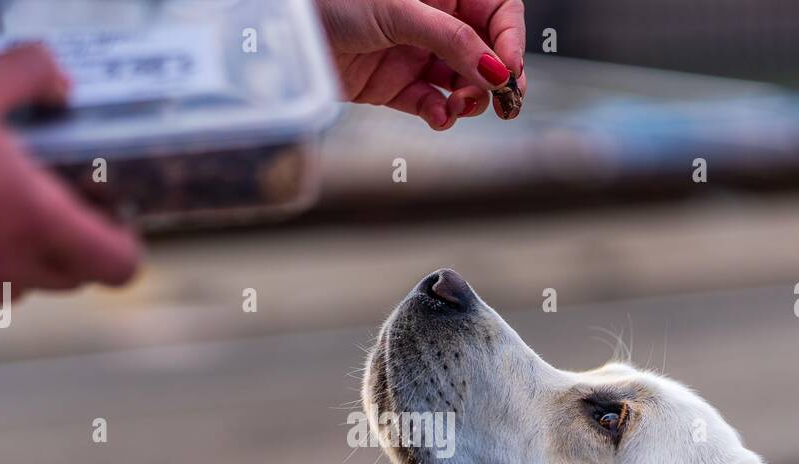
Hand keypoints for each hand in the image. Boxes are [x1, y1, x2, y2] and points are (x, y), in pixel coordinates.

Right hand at [0, 44, 140, 308]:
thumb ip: (34, 77)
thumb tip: (62, 86)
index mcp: (34, 222)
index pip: (117, 266)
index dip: (123, 245)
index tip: (110, 219)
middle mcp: (4, 267)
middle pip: (70, 278)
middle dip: (73, 248)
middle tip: (53, 209)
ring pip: (15, 287)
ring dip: (18, 260)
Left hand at [316, 0, 525, 129]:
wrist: (287, 28)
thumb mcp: (402, 12)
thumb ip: (452, 41)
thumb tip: (497, 71)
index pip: (497, 12)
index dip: (510, 40)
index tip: (511, 71)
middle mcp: (433, 20)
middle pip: (484, 52)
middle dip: (495, 78)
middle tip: (502, 103)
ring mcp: (414, 53)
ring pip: (460, 82)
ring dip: (468, 99)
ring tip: (459, 107)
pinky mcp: (393, 84)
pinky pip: (429, 102)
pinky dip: (439, 113)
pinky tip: (439, 115)